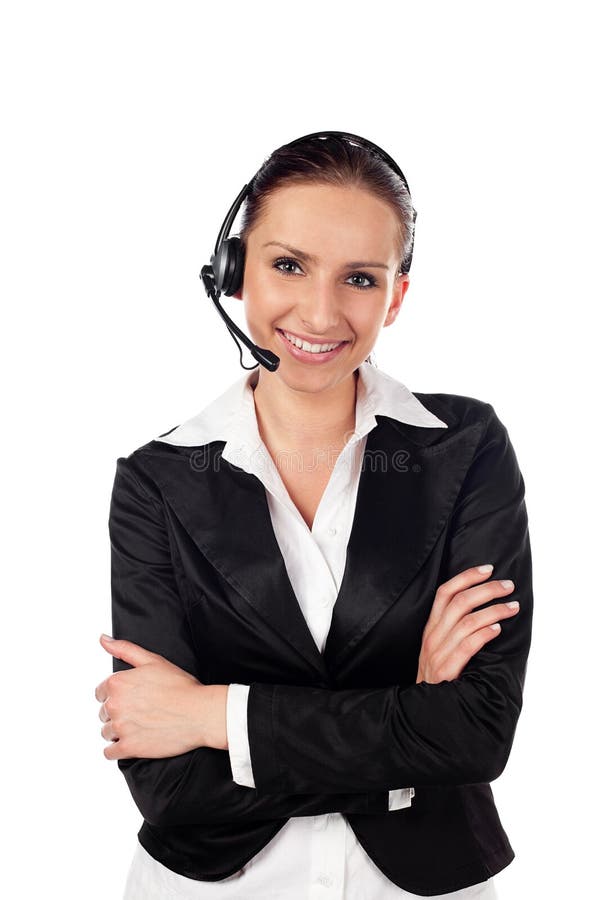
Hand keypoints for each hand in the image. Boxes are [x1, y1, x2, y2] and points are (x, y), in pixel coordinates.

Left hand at [95, 634, 228, 759]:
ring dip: (118, 731)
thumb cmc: (180, 686)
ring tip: (138, 726)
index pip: (101, 692)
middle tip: (139, 711)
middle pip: (103, 713)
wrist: (199, 712)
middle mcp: (115, 705)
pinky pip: (110, 753)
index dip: (116, 694)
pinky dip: (117, 749)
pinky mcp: (130, 748)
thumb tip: (103, 639)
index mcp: (118, 683)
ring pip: (106, 732)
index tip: (131, 698)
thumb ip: (125, 649)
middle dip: (117, 712)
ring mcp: (121, 728)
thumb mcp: (153, 660)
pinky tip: (131, 742)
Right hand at [416, 565, 519, 683]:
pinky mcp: (447, 670)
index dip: (466, 577)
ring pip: (467, 622)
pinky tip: (498, 629)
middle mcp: (433, 637)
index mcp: (431, 627)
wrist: (425, 709)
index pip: (445, 592)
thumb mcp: (438, 647)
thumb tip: (482, 606)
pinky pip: (467, 647)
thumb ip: (452, 629)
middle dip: (487, 590)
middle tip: (508, 585)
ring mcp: (438, 654)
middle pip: (460, 602)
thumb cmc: (439, 676)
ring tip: (513, 607)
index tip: (488, 569)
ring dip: (494, 611)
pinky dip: (484, 634)